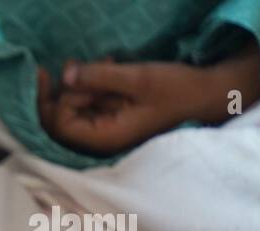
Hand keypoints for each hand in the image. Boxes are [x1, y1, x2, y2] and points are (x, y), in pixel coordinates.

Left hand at [38, 49, 259, 154]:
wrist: (204, 94)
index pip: (60, 125)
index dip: (54, 101)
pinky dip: (90, 85)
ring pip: (72, 110)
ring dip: (78, 84)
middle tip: (72, 63)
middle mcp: (99, 139)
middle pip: (59, 121)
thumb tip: (65, 75)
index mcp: (105, 137)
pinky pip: (88, 103)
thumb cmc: (176, 89)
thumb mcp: (138, 79)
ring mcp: (104, 128)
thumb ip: (100, 78)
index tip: (60, 73)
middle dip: (61, 92)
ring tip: (101, 62)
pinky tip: (107, 66)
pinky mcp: (110, 116)